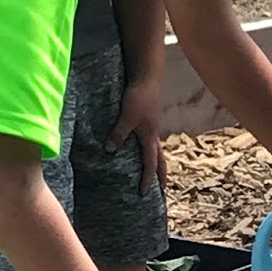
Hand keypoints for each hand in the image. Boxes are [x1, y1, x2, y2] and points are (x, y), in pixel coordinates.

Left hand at [105, 78, 165, 195]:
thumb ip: (119, 134)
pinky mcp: (148, 118)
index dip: (147, 179)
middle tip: (162, 189)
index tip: (143, 194)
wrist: (147, 76)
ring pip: (157, 149)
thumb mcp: (126, 117)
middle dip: (161, 175)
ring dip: (157, 162)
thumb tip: (109, 151)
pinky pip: (150, 138)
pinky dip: (149, 148)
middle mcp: (153, 134)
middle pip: (160, 160)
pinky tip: (141, 147)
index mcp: (150, 137)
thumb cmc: (139, 97)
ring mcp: (152, 126)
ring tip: (154, 171)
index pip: (150, 164)